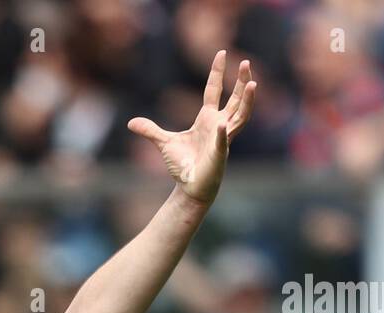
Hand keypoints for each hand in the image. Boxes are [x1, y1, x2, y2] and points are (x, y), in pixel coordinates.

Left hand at [127, 51, 255, 205]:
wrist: (189, 187)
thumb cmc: (182, 165)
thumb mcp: (164, 143)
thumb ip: (150, 130)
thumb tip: (130, 123)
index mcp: (208, 119)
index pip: (214, 91)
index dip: (218, 72)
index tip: (221, 53)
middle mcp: (220, 125)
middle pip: (236, 99)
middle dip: (242, 81)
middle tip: (247, 62)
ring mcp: (223, 139)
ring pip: (241, 116)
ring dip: (247, 101)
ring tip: (253, 84)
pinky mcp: (219, 155)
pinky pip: (223, 142)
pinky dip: (222, 133)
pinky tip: (223, 124)